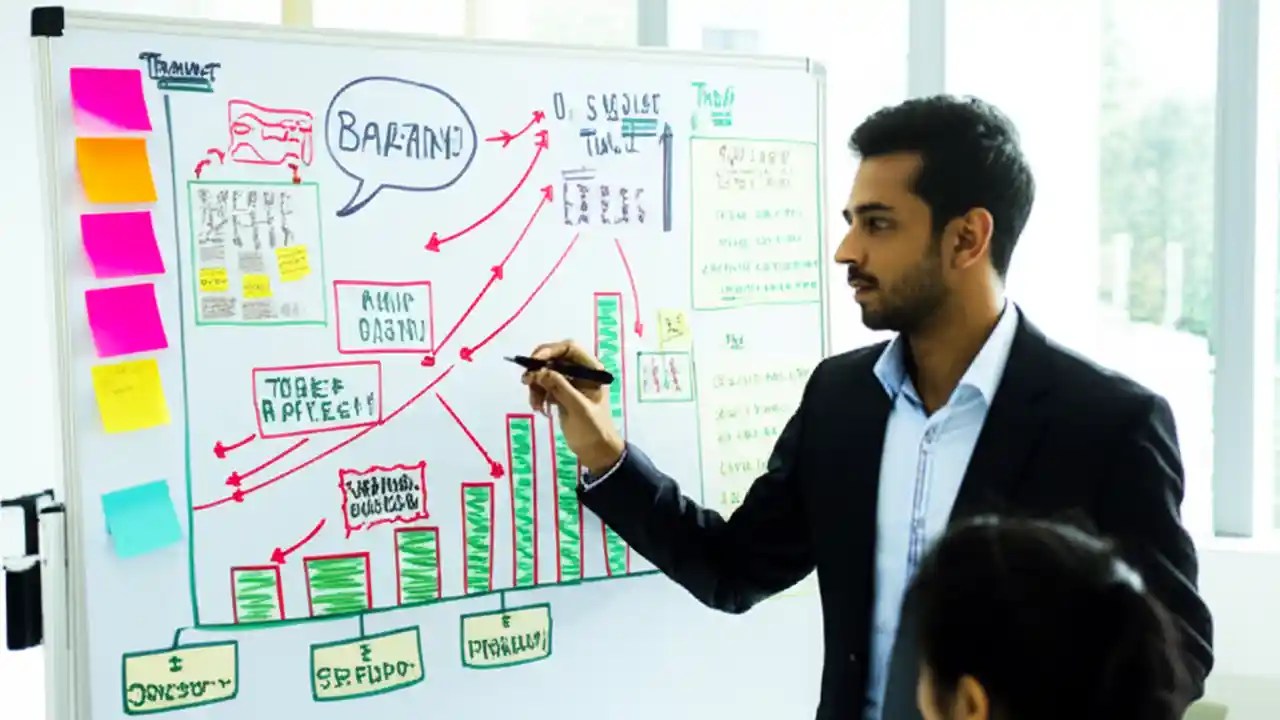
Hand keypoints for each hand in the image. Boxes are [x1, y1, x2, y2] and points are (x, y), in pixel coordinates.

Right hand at [522, 339, 623, 474]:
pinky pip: (543, 386)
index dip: (550, 350)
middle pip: (553, 359)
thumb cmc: (594, 428)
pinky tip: (540, 409)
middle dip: (538, 369)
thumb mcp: (578, 407)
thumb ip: (560, 387)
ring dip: (536, 386)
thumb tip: (540, 371)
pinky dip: (538, 395)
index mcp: (591, 369)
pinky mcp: (560, 394)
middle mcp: (580, 372)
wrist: (595, 450)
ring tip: (536, 405)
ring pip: (545, 373)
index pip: (569, 348)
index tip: (534, 362)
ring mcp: (569, 383)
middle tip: (526, 382)